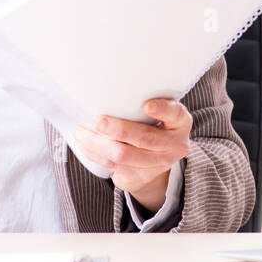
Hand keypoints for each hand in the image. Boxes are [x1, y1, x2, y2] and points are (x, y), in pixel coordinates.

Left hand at [72, 98, 191, 212]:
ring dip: (98, 143)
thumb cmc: (155, 123)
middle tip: (99, 120)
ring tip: (81, 131)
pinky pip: (113, 166)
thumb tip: (111, 85)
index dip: (162, 110)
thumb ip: (145, 101)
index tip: (146, 105)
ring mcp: (157, 164)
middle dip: (120, 130)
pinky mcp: (139, 176)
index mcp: (180, 123)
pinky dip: (95, 153)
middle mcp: (173, 145)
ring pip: (124, 156)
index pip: (175, 114)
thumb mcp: (161, 111)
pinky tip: (84, 143)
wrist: (159, 157)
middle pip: (144, 139)